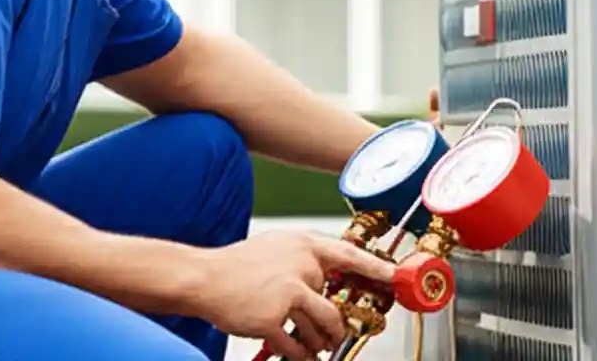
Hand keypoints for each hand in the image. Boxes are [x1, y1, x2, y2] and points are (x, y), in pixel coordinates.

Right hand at [191, 230, 395, 359]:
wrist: (203, 277)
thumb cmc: (235, 265)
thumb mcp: (276, 249)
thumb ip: (303, 262)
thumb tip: (325, 280)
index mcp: (303, 246)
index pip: (349, 256)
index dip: (375, 269)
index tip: (394, 277)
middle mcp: (301, 267)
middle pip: (332, 305)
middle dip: (331, 326)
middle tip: (330, 334)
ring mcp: (288, 293)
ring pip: (321, 329)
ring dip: (319, 343)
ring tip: (312, 346)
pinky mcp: (274, 318)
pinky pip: (298, 346)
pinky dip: (300, 355)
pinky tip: (297, 354)